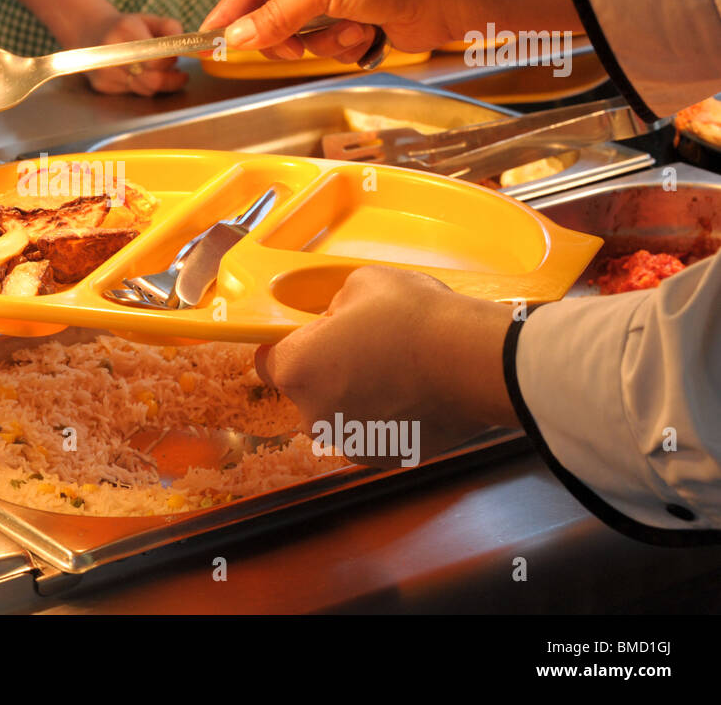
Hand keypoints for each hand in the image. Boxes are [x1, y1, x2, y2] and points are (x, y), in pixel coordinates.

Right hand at [71, 13, 189, 95]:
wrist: (90, 32)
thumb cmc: (127, 27)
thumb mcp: (149, 20)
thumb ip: (171, 29)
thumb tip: (186, 45)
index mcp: (126, 29)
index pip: (156, 58)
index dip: (170, 63)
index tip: (177, 61)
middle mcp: (112, 50)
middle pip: (151, 80)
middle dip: (170, 80)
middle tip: (180, 76)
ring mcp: (104, 70)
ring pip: (144, 89)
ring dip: (157, 83)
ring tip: (160, 73)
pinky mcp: (101, 84)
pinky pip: (132, 93)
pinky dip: (141, 86)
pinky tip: (140, 75)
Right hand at [201, 0, 579, 63]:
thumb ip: (274, 16)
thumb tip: (235, 38)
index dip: (230, 13)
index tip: (207, 39)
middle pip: (276, 18)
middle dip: (287, 37)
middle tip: (294, 50)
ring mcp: (342, 0)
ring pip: (307, 38)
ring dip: (326, 42)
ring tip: (352, 30)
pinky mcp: (362, 23)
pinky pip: (334, 47)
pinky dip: (349, 47)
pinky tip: (371, 35)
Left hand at [254, 265, 518, 464]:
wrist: (475, 362)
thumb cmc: (415, 319)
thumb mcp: (360, 284)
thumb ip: (333, 306)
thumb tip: (336, 318)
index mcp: (296, 369)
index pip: (267, 362)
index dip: (286, 346)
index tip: (305, 338)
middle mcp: (314, 415)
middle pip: (306, 390)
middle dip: (327, 370)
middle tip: (365, 346)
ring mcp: (350, 443)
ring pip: (341, 414)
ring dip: (357, 396)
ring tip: (397, 368)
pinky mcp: (386, 458)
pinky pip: (374, 432)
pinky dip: (386, 417)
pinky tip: (414, 392)